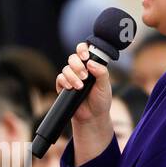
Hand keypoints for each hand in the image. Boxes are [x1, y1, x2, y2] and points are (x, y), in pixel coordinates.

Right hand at [57, 42, 114, 165]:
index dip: (82, 49)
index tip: (85, 56)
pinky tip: (71, 88)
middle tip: (85, 76)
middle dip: (77, 65)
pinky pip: (60, 78)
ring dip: (72, 76)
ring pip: (66, 68)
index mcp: (91, 65)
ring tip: (80, 86)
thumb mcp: (105, 85)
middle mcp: (79, 69)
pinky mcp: (63, 87)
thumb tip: (90, 62)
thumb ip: (101, 72)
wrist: (93, 117)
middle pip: (72, 58)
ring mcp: (71, 77)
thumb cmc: (101, 100)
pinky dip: (65, 81)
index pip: (84, 50)